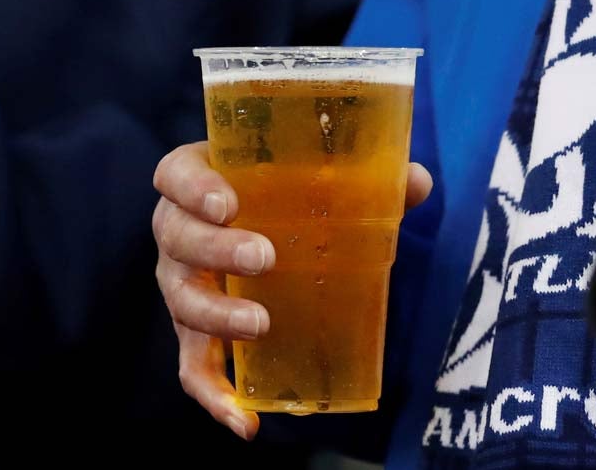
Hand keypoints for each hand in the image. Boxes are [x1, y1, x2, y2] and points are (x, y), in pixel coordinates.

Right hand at [152, 141, 432, 439]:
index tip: (228, 203)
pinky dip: (215, 395)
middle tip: (264, 257)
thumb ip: (366, 175)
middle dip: (216, 250)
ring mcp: (181, 284)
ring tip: (260, 324)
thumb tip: (418, 182)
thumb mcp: (316, 178)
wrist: (263, 227)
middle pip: (178, 238)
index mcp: (197, 181)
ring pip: (182, 301)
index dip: (193, 188)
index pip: (177, 176)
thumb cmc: (283, 193)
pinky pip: (194, 368)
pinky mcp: (194, 333)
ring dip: (216, 315)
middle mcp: (178, 231)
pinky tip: (245, 420)